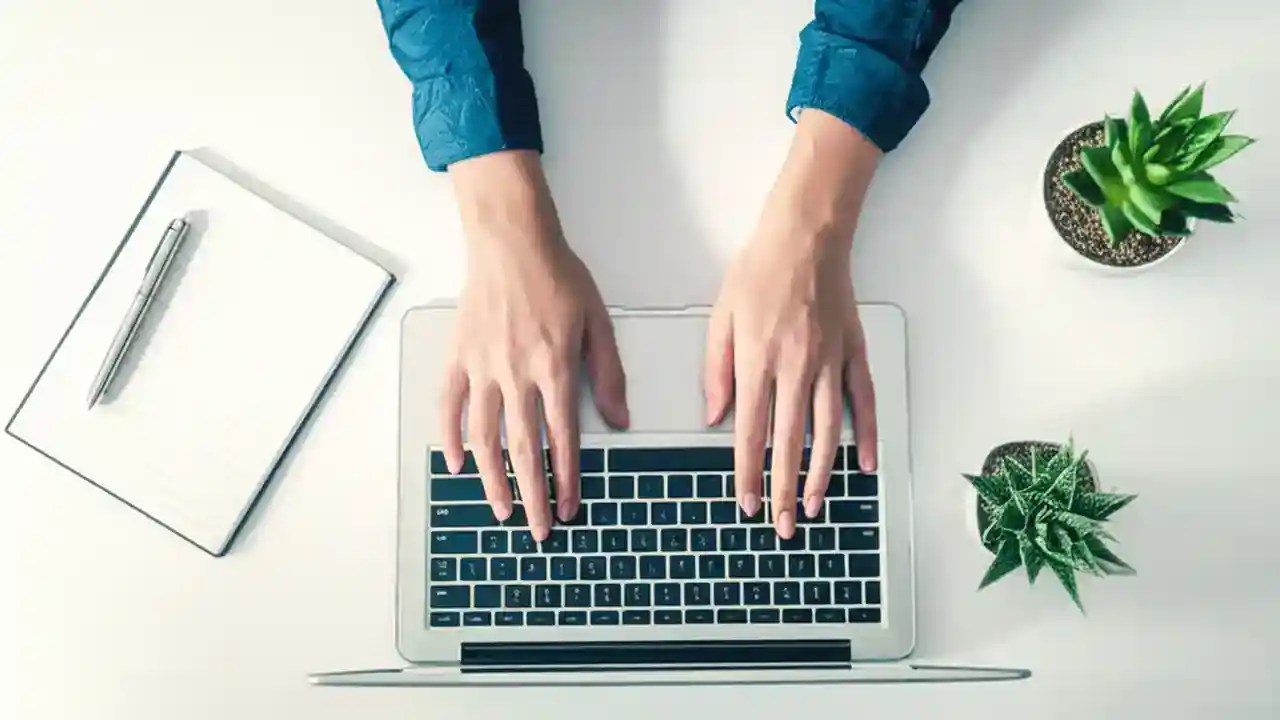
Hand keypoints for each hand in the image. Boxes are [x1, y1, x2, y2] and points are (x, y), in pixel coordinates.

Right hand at [439, 151, 628, 540]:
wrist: (511, 240)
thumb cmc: (558, 275)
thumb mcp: (597, 321)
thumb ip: (609, 373)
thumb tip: (621, 420)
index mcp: (555, 367)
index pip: (563, 438)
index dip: (568, 479)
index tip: (571, 508)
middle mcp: (516, 373)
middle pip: (524, 448)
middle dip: (533, 495)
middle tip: (539, 529)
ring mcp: (483, 367)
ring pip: (486, 436)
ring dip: (493, 479)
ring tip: (502, 510)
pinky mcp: (459, 356)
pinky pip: (450, 405)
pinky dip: (451, 437)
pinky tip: (458, 464)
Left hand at [704, 110, 880, 538]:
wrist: (807, 233)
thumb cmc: (760, 270)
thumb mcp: (720, 316)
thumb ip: (717, 370)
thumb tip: (716, 416)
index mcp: (758, 361)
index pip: (751, 432)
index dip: (748, 473)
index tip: (746, 502)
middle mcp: (797, 368)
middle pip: (790, 442)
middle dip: (784, 489)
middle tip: (784, 524)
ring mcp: (830, 362)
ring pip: (828, 430)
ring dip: (822, 473)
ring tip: (816, 505)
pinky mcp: (853, 352)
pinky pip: (863, 402)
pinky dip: (866, 435)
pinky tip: (864, 465)